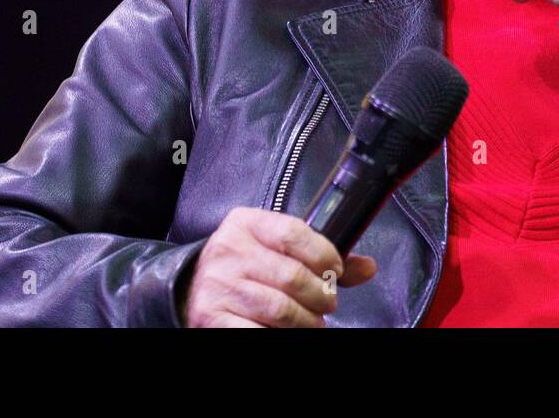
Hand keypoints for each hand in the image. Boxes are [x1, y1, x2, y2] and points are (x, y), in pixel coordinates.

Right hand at [180, 207, 377, 327]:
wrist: (190, 288)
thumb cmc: (244, 266)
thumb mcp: (274, 247)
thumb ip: (318, 255)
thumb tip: (367, 267)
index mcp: (246, 223)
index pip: (294, 234)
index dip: (324, 255)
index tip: (335, 271)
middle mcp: (228, 251)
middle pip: (292, 276)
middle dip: (320, 295)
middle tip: (327, 304)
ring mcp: (218, 286)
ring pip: (280, 308)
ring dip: (307, 321)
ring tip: (312, 322)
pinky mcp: (212, 319)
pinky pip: (257, 332)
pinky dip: (281, 335)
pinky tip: (288, 332)